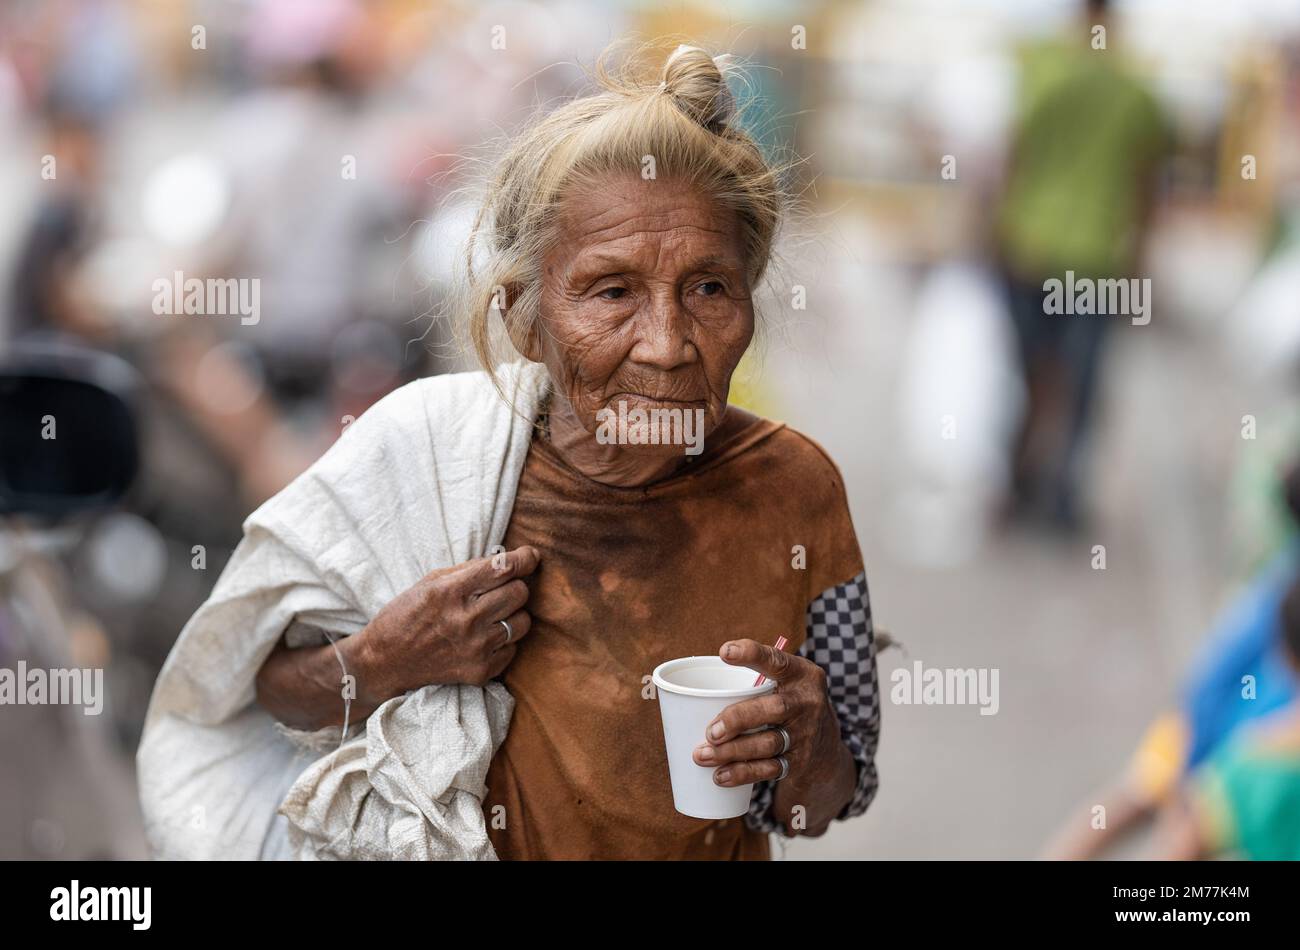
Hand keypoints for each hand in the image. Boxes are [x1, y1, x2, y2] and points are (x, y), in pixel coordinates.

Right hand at [354, 546, 539, 702]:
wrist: (385, 661)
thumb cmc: (407, 615)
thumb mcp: (430, 582)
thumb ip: (468, 570)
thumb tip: (506, 559)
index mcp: (451, 592)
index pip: (503, 569)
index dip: (524, 558)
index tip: (530, 556)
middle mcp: (466, 620)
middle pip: (519, 593)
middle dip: (514, 587)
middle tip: (500, 590)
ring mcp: (475, 648)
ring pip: (522, 622)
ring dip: (512, 615)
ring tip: (491, 616)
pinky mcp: (479, 671)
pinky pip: (513, 649)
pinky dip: (503, 642)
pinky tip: (483, 639)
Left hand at [691, 638, 855, 833]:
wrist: (826, 750)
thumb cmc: (787, 707)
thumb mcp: (784, 686)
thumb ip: (753, 683)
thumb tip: (691, 693)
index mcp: (801, 674)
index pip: (777, 660)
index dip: (752, 655)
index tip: (725, 652)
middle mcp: (808, 702)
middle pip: (774, 709)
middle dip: (739, 719)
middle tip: (711, 731)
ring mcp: (806, 734)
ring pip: (768, 743)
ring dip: (732, 751)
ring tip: (702, 755)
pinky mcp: (800, 762)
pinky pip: (769, 769)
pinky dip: (742, 773)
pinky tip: (720, 776)